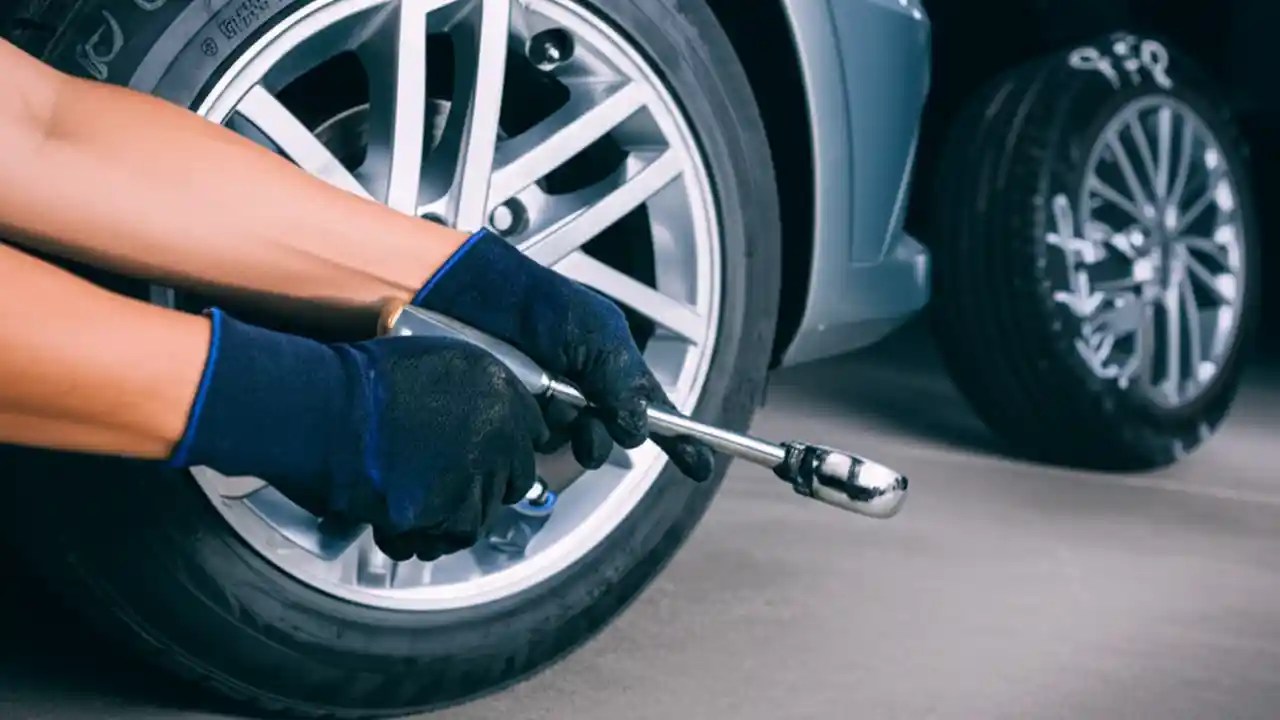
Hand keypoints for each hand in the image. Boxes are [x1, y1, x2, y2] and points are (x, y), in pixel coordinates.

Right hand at [168, 310, 548, 559]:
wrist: (323, 407)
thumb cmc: (360, 379)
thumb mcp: (431, 362)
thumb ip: (466, 393)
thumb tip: (473, 419)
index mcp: (499, 389)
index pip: (531, 432)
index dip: (507, 450)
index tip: (490, 460)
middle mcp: (499, 434)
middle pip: (512, 481)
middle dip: (483, 491)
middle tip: (451, 495)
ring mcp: (474, 476)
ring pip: (477, 519)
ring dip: (447, 522)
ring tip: (415, 519)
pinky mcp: (442, 512)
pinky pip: (439, 539)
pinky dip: (417, 540)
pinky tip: (393, 528)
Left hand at [412, 230, 714, 480]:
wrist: (467, 300)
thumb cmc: (534, 303)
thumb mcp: (595, 333)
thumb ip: (624, 381)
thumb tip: (640, 428)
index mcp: (608, 363)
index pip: (651, 407)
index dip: (678, 438)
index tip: (699, 463)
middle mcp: (581, 386)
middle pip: (608, 434)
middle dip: (600, 435)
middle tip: (588, 423)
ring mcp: (546, 403)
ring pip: (571, 443)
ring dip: (565, 433)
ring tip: (546, 404)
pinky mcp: (513, 415)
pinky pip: (534, 442)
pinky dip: (532, 431)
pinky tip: (522, 407)